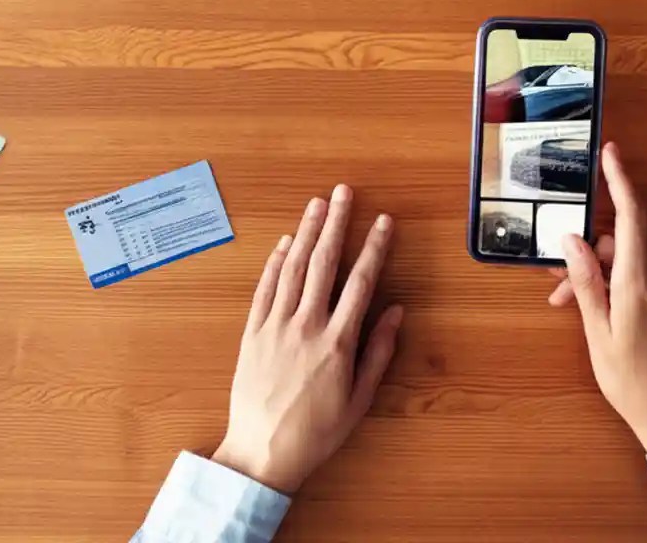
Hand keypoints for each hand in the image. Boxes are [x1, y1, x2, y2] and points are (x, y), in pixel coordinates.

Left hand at [212, 184, 402, 492]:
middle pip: (324, 264)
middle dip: (336, 224)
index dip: (373, 248)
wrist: (262, 452)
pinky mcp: (252, 334)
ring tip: (317, 204)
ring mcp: (275, 327)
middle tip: (344, 192)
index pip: (360, 283)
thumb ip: (378, 352)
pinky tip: (286, 242)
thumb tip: (394, 311)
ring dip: (306, 232)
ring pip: (292, 268)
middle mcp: (306, 327)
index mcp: (337, 343)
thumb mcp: (359, 399)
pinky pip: (264, 289)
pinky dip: (275, 262)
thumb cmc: (316, 433)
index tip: (383, 222)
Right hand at [548, 142, 646, 452]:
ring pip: (635, 261)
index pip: (633, 218)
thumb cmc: (631, 381)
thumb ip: (585, 282)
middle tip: (558, 284)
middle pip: (624, 244)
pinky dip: (626, 283)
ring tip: (578, 305)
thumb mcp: (597, 333)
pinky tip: (608, 307)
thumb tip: (572, 241)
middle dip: (590, 256)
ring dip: (605, 273)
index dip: (620, 181)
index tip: (610, 154)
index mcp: (641, 284)